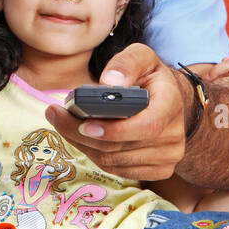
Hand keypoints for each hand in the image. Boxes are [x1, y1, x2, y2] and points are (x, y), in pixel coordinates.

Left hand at [44, 43, 185, 180]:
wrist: (168, 102)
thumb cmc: (149, 78)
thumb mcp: (142, 58)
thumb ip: (126, 63)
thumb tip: (109, 82)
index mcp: (171, 105)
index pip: (146, 126)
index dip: (113, 130)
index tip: (83, 124)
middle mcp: (173, 136)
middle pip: (119, 147)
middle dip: (80, 134)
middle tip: (55, 115)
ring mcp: (167, 157)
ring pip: (113, 162)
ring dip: (82, 144)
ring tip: (62, 123)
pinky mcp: (158, 171)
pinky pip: (116, 170)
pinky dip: (92, 154)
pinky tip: (79, 138)